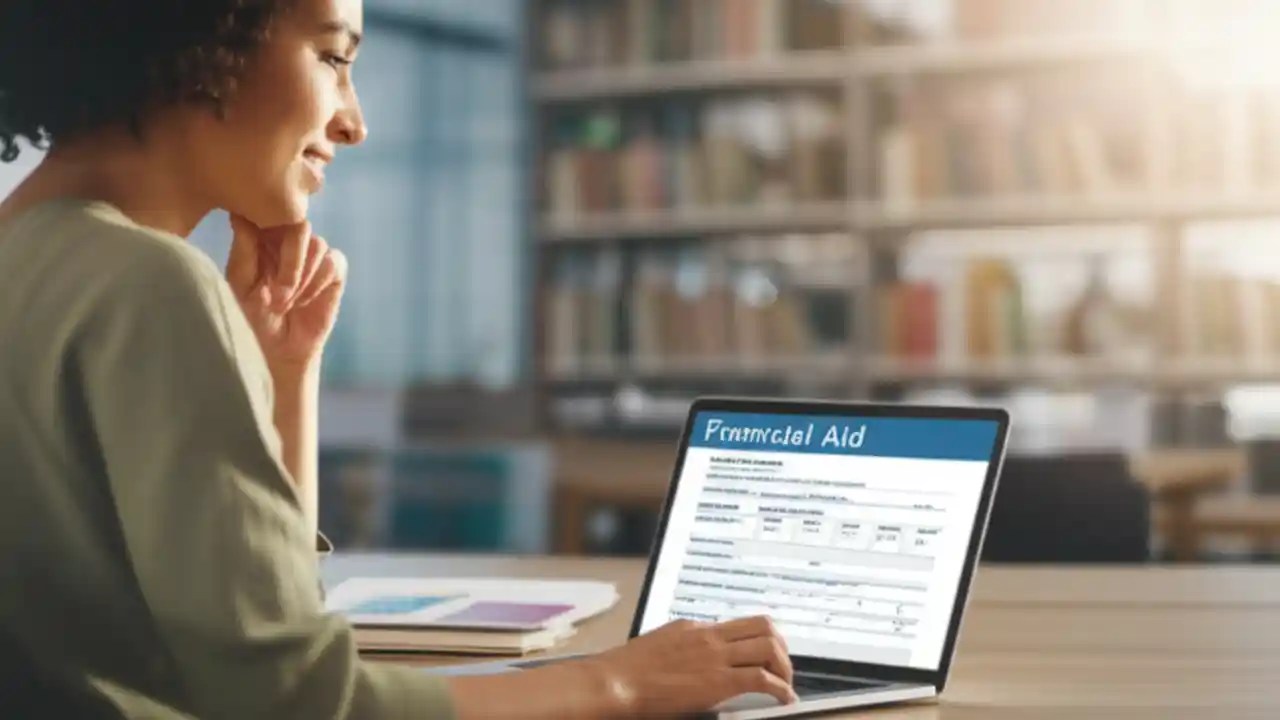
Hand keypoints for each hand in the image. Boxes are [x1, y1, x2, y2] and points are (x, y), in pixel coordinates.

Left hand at [225, 214, 346, 371]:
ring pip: (317, 244)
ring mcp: (314, 254)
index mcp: (264, 237)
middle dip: (290, 262)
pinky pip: (333, 262)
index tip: (260, 255)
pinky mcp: (334, 271)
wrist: (280, 348)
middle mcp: (290, 241)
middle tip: (278, 294)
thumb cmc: (253, 316)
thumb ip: (243, 250)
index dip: (269, 228)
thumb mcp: (241, 285)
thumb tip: (239, 214)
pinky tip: (306, 301)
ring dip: (302, 277)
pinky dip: (318, 283)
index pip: (271, 213)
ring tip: (288, 303)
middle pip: (299, 225)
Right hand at [585, 616, 796, 715]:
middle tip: (782, 669)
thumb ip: (683, 645)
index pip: (741, 624)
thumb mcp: (659, 644)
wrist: (617, 682)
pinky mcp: (718, 681)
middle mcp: (710, 636)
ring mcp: (716, 657)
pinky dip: (781, 689)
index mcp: (696, 627)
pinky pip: (762, 679)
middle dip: (781, 648)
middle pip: (764, 627)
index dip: (761, 639)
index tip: (767, 655)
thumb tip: (695, 655)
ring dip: (785, 667)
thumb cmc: (628, 670)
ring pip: (769, 647)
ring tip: (785, 685)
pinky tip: (784, 699)